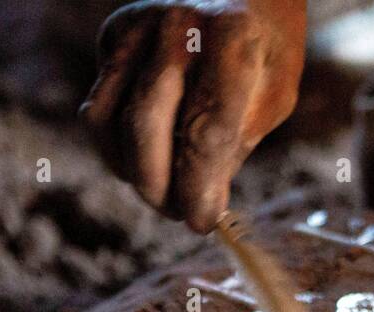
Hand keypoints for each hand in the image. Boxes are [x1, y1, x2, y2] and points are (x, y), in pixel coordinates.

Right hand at [80, 0, 306, 232]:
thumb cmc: (264, 50)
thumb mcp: (274, 96)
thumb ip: (236, 144)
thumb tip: (200, 202)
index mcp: (232, 39)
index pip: (206, 130)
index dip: (199, 188)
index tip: (201, 223)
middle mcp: (178, 27)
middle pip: (146, 126)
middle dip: (159, 187)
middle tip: (178, 214)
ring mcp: (138, 26)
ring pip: (110, 122)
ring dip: (132, 172)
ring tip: (163, 192)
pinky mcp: (113, 34)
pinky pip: (99, 109)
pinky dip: (115, 148)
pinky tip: (143, 158)